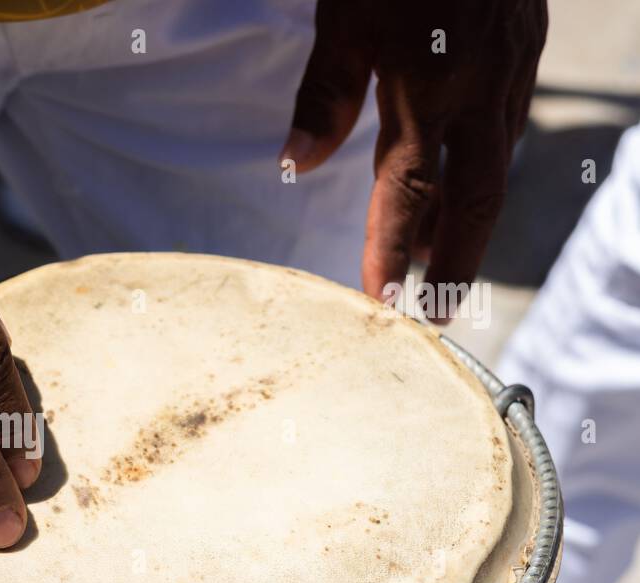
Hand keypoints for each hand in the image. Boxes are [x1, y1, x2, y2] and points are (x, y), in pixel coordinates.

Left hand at [282, 0, 547, 318]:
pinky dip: (484, 167)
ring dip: (469, 218)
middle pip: (475, 199)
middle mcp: (483, 90)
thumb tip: (294, 168)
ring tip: (442, 263)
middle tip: (440, 314)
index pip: (409, 193)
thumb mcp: (346, 20)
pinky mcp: (526, 46)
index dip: (393, 252)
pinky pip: (507, 126)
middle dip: (457, 263)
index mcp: (433, 90)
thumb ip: (325, 98)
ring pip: (496, 164)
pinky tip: (466, 180)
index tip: (380, 304)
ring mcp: (513, 67)